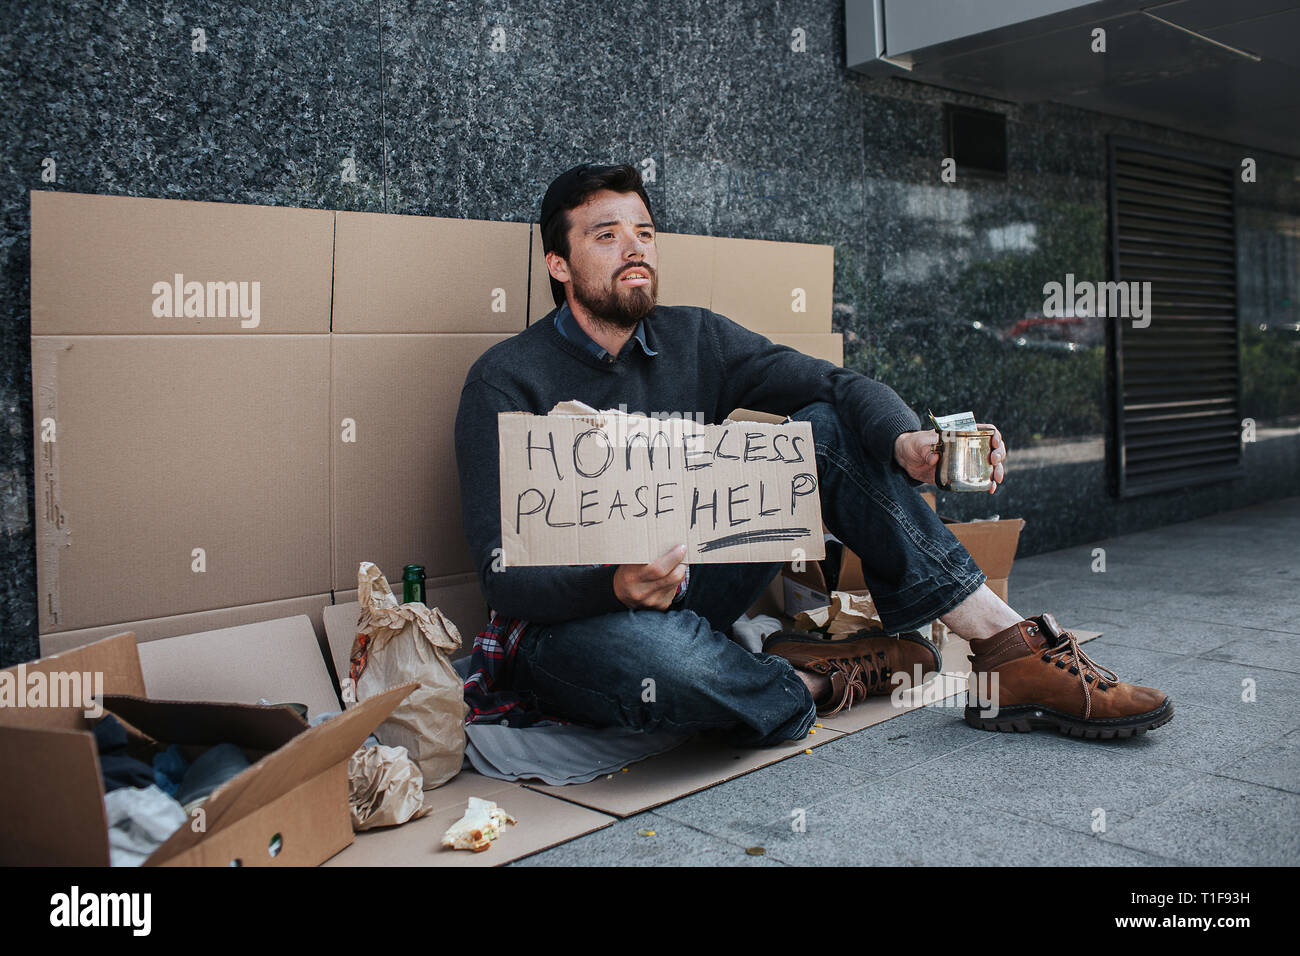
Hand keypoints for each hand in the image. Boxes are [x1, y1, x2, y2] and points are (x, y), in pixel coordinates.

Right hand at [614, 543, 686, 610]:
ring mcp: (652, 601)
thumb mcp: (629, 562)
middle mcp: (642, 591)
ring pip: (676, 583)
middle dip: (681, 563)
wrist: (619, 595)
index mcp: (632, 577)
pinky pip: (674, 591)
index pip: (657, 569)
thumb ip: (644, 553)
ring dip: (680, 571)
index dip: (673, 558)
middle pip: (672, 577)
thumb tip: (664, 540)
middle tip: (683, 552)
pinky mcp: (660, 606)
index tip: (681, 547)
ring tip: (677, 562)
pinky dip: (675, 581)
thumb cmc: (626, 573)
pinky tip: (670, 576)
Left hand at [893, 426, 1007, 492]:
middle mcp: (968, 446)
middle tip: (994, 461)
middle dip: (999, 454)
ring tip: (997, 478)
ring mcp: (967, 461)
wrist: (907, 459)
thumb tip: (934, 457)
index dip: (994, 435)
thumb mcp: (918, 443)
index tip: (995, 442)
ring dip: (998, 471)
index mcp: (962, 434)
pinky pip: (979, 479)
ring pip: (990, 464)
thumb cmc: (915, 444)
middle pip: (993, 448)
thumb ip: (925, 448)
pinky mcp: (962, 475)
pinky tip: (990, 489)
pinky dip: (987, 484)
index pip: (985, 430)